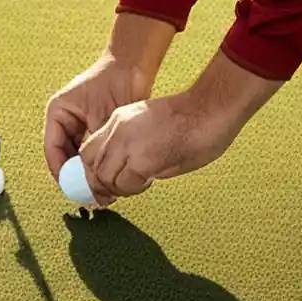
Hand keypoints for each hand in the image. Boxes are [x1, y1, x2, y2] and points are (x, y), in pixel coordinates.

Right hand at [43, 13, 173, 180]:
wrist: (132, 65)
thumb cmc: (114, 81)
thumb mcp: (101, 117)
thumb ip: (95, 145)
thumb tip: (94, 175)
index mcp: (57, 113)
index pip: (52, 150)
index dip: (62, 173)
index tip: (74, 188)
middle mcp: (64, 121)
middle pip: (64, 157)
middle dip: (76, 176)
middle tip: (91, 194)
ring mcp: (78, 126)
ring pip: (78, 157)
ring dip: (88, 172)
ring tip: (103, 189)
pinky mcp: (92, 129)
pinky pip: (91, 152)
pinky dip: (98, 164)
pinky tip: (109, 176)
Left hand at [80, 50, 281, 203]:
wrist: (212, 109)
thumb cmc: (195, 119)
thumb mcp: (153, 127)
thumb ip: (136, 148)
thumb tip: (133, 174)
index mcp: (119, 120)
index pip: (89, 151)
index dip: (95, 171)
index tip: (107, 182)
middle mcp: (117, 130)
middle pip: (91, 166)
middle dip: (101, 184)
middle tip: (120, 191)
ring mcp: (127, 144)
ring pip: (104, 178)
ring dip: (119, 188)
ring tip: (141, 184)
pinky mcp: (141, 159)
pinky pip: (124, 185)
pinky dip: (133, 190)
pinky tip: (150, 182)